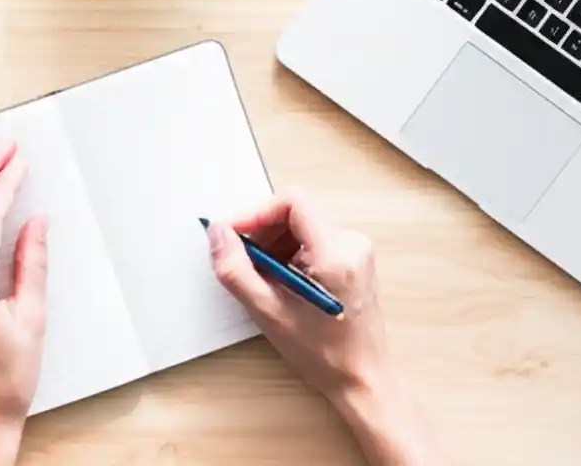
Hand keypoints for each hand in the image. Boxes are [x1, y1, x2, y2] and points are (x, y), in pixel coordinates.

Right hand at [207, 193, 444, 465]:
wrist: (362, 378)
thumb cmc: (323, 354)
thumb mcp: (268, 314)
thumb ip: (235, 270)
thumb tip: (218, 232)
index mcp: (336, 254)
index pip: (293, 201)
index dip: (256, 212)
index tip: (234, 233)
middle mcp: (352, 244)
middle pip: (295, 213)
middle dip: (263, 233)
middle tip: (244, 263)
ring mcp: (356, 250)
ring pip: (302, 227)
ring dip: (275, 246)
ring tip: (265, 281)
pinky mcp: (354, 258)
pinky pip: (313, 240)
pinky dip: (290, 255)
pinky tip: (283, 284)